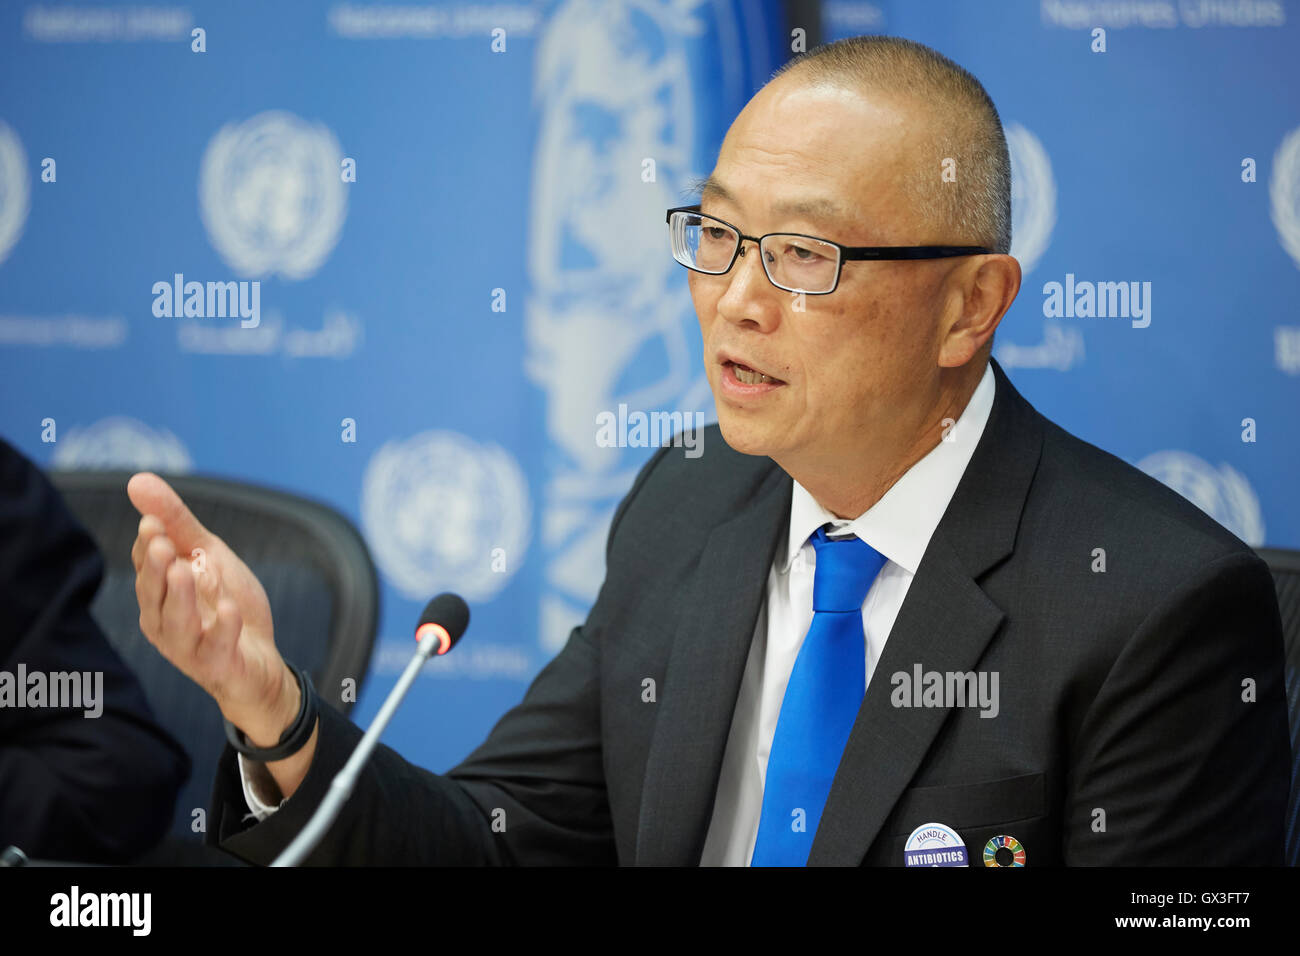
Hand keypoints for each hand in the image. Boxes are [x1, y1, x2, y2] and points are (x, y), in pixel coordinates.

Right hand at [127, 472, 296, 746]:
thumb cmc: (224, 605)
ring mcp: (190, 648)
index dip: (150, 545)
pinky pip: (217, 648)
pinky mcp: (218, 666)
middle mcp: (165, 622)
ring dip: (182, 597)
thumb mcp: (208, 555)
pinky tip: (228, 607)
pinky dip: (223, 627)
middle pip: (154, 596)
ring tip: (187, 570)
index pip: (147, 565)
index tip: (153, 521)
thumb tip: (137, 480)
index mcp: (158, 595)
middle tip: (162, 544)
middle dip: (156, 570)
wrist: (259, 662)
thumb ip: (176, 522)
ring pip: (177, 625)